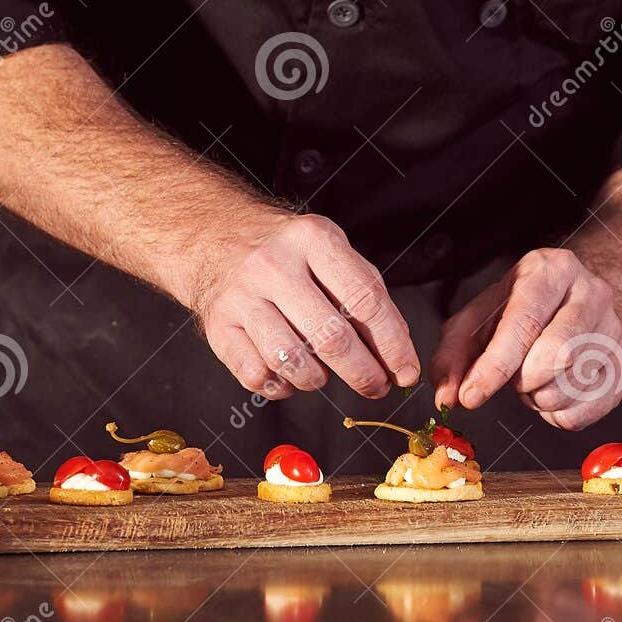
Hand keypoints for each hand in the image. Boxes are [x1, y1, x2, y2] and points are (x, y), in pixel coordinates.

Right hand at [193, 213, 419, 401]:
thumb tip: (397, 351)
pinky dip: (281, 386)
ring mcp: (242, 296)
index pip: (364, 300)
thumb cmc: (287, 251)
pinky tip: (289, 374)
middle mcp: (274, 265)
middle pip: (331, 337)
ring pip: (293, 362)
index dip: (392, 344)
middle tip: (376, 386)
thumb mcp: (329, 249)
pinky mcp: (218, 326)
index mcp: (313, 239)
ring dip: (318, 380)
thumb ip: (365, 292)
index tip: (405, 371)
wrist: (215, 235)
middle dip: (363, 373)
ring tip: (325, 373)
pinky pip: (257, 376)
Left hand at [429, 248, 621, 430]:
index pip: (525, 321)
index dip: (495, 365)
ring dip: (539, 398)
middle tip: (514, 377)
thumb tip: (448, 397)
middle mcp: (591, 291)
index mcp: (550, 270)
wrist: (568, 301)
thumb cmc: (517, 309)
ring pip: (572, 385)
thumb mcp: (477, 320)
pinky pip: (591, 409)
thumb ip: (453, 356)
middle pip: (557, 354)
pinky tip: (552, 394)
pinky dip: (561, 415)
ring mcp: (615, 327)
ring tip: (534, 380)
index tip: (471, 396)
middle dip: (522, 380)